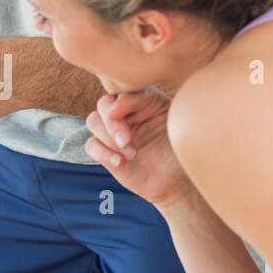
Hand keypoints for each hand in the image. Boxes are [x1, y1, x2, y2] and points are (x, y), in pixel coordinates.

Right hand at [85, 89, 193, 209]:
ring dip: (109, 138)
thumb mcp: (175, 124)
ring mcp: (114, 132)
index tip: (124, 115)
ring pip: (94, 121)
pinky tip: (120, 163)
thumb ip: (153, 108)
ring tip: (132, 155)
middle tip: (126, 141)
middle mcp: (127, 113)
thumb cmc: (181, 151)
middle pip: (104, 104)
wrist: (179, 181)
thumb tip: (118, 107)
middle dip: (113, 123)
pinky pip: (91, 145)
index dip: (123, 102)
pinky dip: (102, 153)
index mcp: (146, 100)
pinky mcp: (106, 150)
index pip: (126, 91)